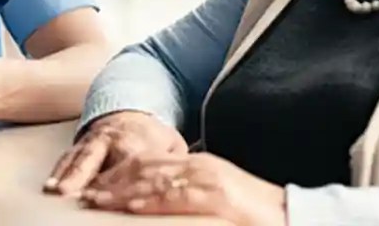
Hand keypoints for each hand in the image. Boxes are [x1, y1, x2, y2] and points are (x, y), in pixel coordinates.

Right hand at [44, 110, 186, 195]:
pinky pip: (67, 158)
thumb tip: (188, 180)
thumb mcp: (171, 145)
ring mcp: (92, 143)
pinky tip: (50, 186)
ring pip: (77, 158)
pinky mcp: (79, 147)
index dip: (119, 177)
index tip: (115, 194)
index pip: (127, 162)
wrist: (129, 109)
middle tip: (71, 191)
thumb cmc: (153, 138)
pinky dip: (58, 171)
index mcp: (136, 141)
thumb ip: (174, 162)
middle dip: (82, 175)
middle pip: (95, 158)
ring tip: (55, 191)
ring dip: (66, 175)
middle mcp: (110, 141)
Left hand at [80, 152, 286, 225]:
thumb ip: (186, 194)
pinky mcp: (216, 196)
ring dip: (122, 190)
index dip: (120, 173)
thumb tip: (156, 202)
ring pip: (155, 179)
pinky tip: (131, 204)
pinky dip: (151, 199)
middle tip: (87, 193)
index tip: (96, 185)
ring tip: (98, 199)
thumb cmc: (252, 212)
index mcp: (197, 164)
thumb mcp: (214, 195)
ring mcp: (207, 178)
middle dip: (113, 180)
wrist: (291, 215)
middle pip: (145, 167)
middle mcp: (199, 165)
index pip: (150, 162)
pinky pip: (177, 195)